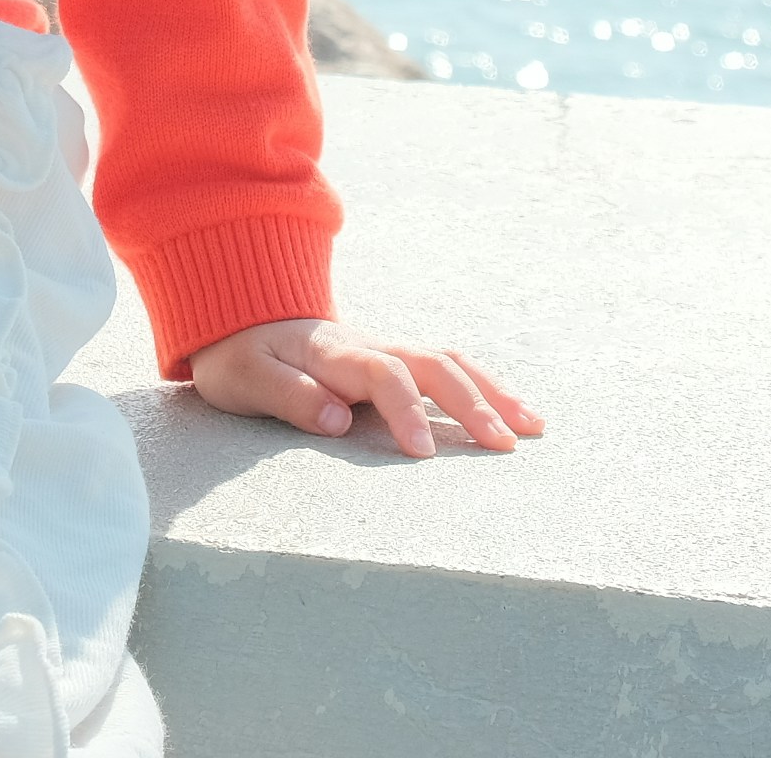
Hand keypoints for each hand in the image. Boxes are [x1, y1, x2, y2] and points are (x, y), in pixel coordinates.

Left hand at [187, 317, 538, 458]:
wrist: (238, 315)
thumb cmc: (239, 357)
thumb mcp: (242, 378)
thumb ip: (287, 395)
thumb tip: (338, 420)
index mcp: (333, 352)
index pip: (383, 375)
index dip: (406, 411)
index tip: (424, 454)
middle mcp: (368, 344)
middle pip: (432, 364)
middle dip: (472, 403)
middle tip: (505, 445)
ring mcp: (385, 348)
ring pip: (448, 361)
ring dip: (491, 391)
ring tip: (532, 427)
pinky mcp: (393, 359)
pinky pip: (446, 366)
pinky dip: (483, 385)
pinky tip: (511, 411)